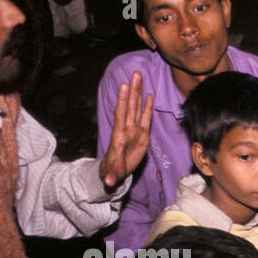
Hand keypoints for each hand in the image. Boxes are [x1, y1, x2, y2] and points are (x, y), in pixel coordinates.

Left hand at [98, 71, 152, 188]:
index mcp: (120, 136)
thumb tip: (108, 183)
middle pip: (130, 107)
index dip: (123, 102)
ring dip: (138, 92)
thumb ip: (111, 177)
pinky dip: (147, 106)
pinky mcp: (142, 134)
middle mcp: (127, 129)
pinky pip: (145, 118)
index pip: (121, 115)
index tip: (124, 87)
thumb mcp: (112, 174)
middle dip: (132, 90)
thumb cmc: (113, 171)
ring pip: (137, 108)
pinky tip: (149, 94)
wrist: (116, 170)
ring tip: (139, 76)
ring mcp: (135, 130)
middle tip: (135, 74)